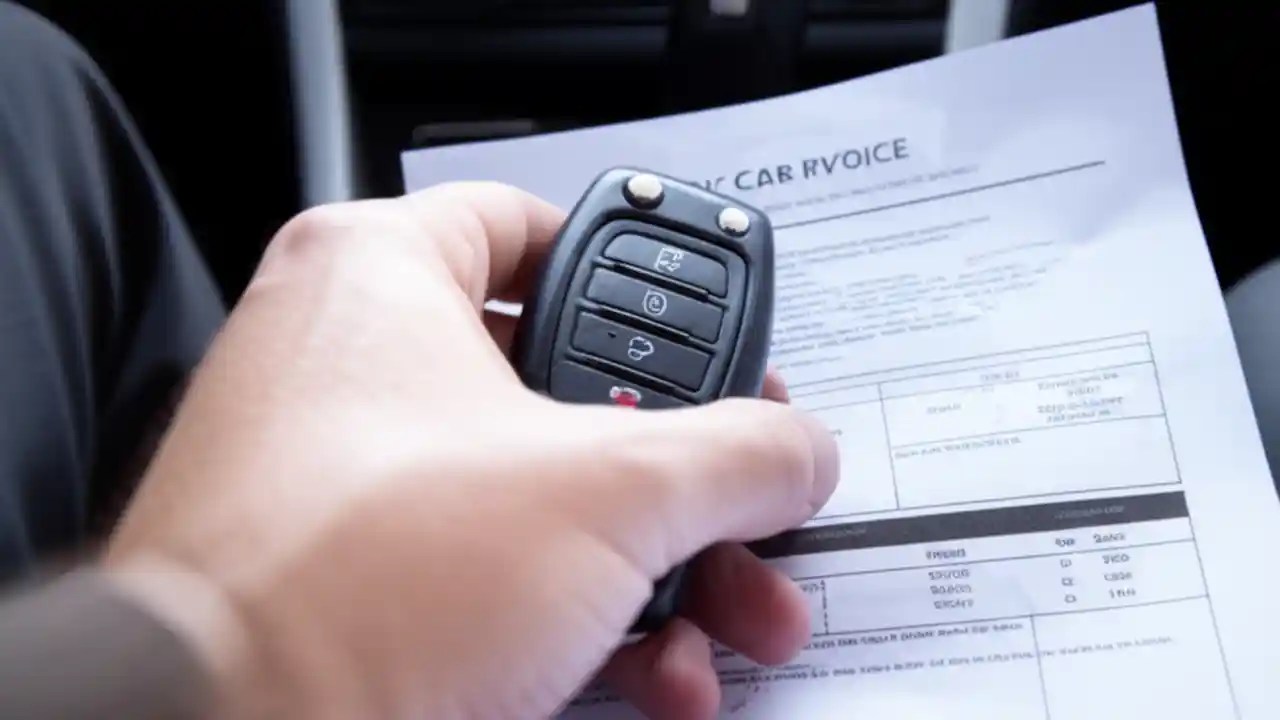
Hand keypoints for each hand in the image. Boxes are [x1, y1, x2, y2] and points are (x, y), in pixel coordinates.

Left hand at [102, 183, 838, 719]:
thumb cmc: (351, 579)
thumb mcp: (608, 493)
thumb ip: (731, 454)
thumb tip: (792, 448)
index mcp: (382, 276)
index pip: (534, 225)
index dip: (642, 275)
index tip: (707, 333)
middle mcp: (353, 363)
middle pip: (564, 389)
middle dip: (681, 475)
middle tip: (746, 502)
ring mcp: (351, 478)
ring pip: (543, 498)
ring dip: (661, 569)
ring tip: (735, 616)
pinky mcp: (356, 578)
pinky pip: (496, 574)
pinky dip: (587, 621)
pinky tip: (658, 673)